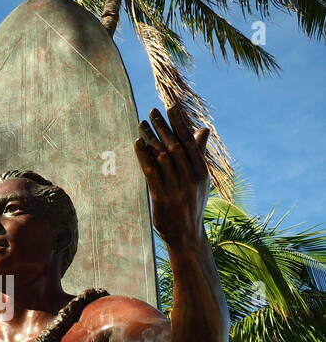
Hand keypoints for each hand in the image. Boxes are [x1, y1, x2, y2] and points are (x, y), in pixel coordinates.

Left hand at [133, 104, 209, 249]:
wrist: (187, 236)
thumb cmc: (192, 204)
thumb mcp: (200, 179)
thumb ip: (198, 153)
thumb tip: (204, 129)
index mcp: (201, 171)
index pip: (190, 141)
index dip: (180, 122)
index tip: (171, 105)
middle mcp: (191, 178)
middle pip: (175, 145)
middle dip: (163, 126)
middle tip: (151, 111)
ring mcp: (177, 188)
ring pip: (162, 156)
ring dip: (151, 138)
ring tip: (142, 123)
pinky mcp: (162, 197)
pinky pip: (151, 171)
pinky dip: (143, 155)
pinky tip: (137, 143)